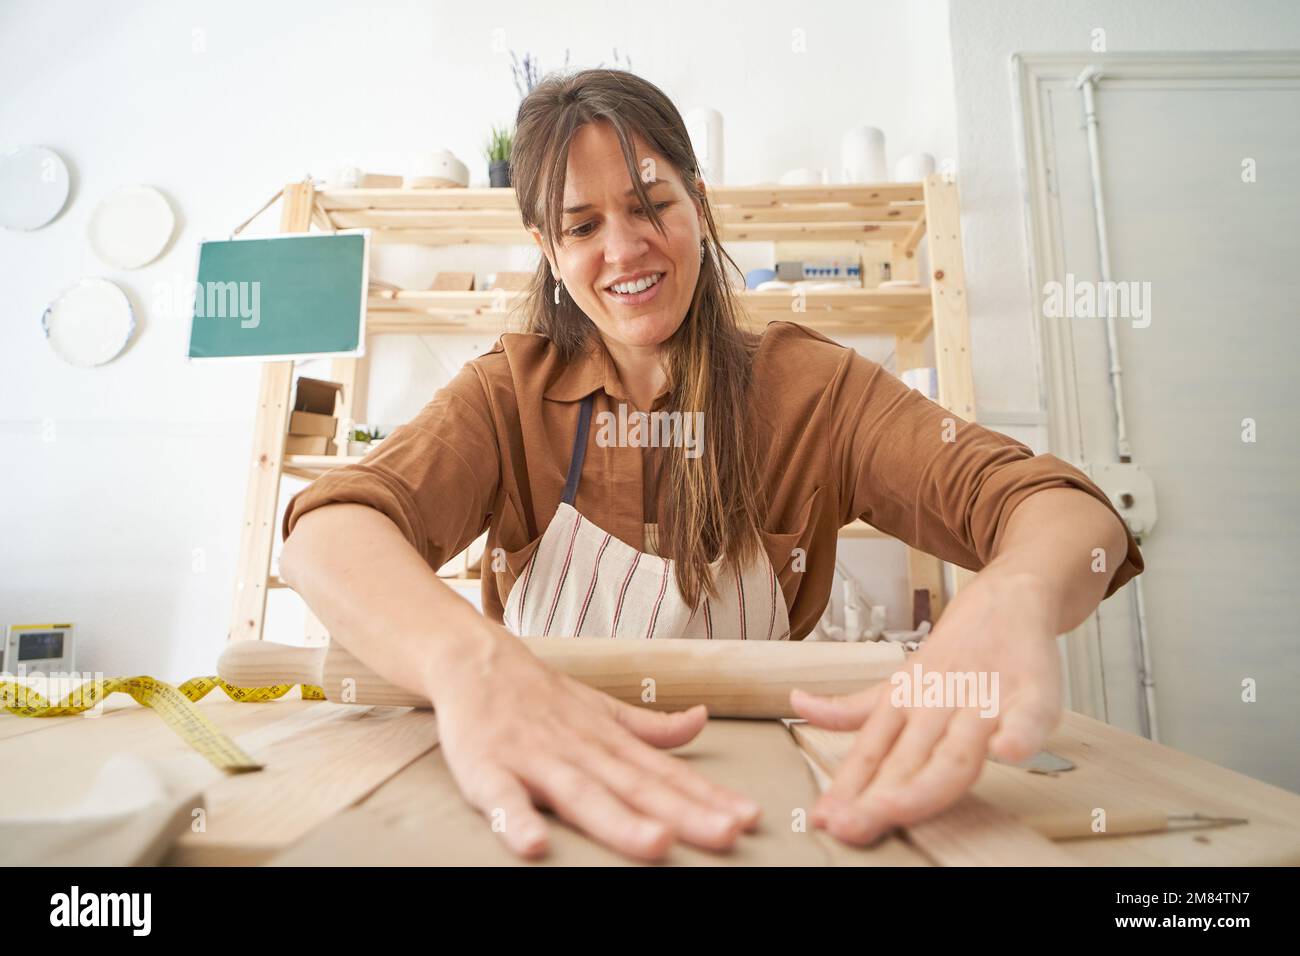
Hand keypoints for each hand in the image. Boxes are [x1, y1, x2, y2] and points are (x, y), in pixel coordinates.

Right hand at [426, 624, 761, 860]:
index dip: (708, 797)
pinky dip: (515, 820)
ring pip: (581, 794)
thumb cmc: (540, 696)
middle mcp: (580, 751)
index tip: (748, 816)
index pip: (667, 774)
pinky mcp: (487, 768)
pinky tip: (533, 846)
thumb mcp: (602, 709)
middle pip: (637, 787)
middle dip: (684, 813)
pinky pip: (501, 799)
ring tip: (655, 844)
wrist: (474, 660)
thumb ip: (651, 727)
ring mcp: (535, 759)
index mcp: (609, 742)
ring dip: (617, 820)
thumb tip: (701, 722)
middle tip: (726, 833)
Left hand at [790, 570, 1063, 844]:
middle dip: (878, 797)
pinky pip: (1030, 714)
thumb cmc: (957, 652)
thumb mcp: (899, 680)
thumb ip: (854, 708)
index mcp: (906, 702)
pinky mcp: (1033, 690)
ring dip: (929, 780)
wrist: (1007, 598)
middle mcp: (940, 701)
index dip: (848, 786)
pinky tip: (1009, 751)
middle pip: (909, 757)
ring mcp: (985, 697)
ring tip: (899, 807)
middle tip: (849, 826)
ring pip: (957, 748)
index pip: (873, 751)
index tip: (825, 818)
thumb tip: (799, 705)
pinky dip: (1020, 732)